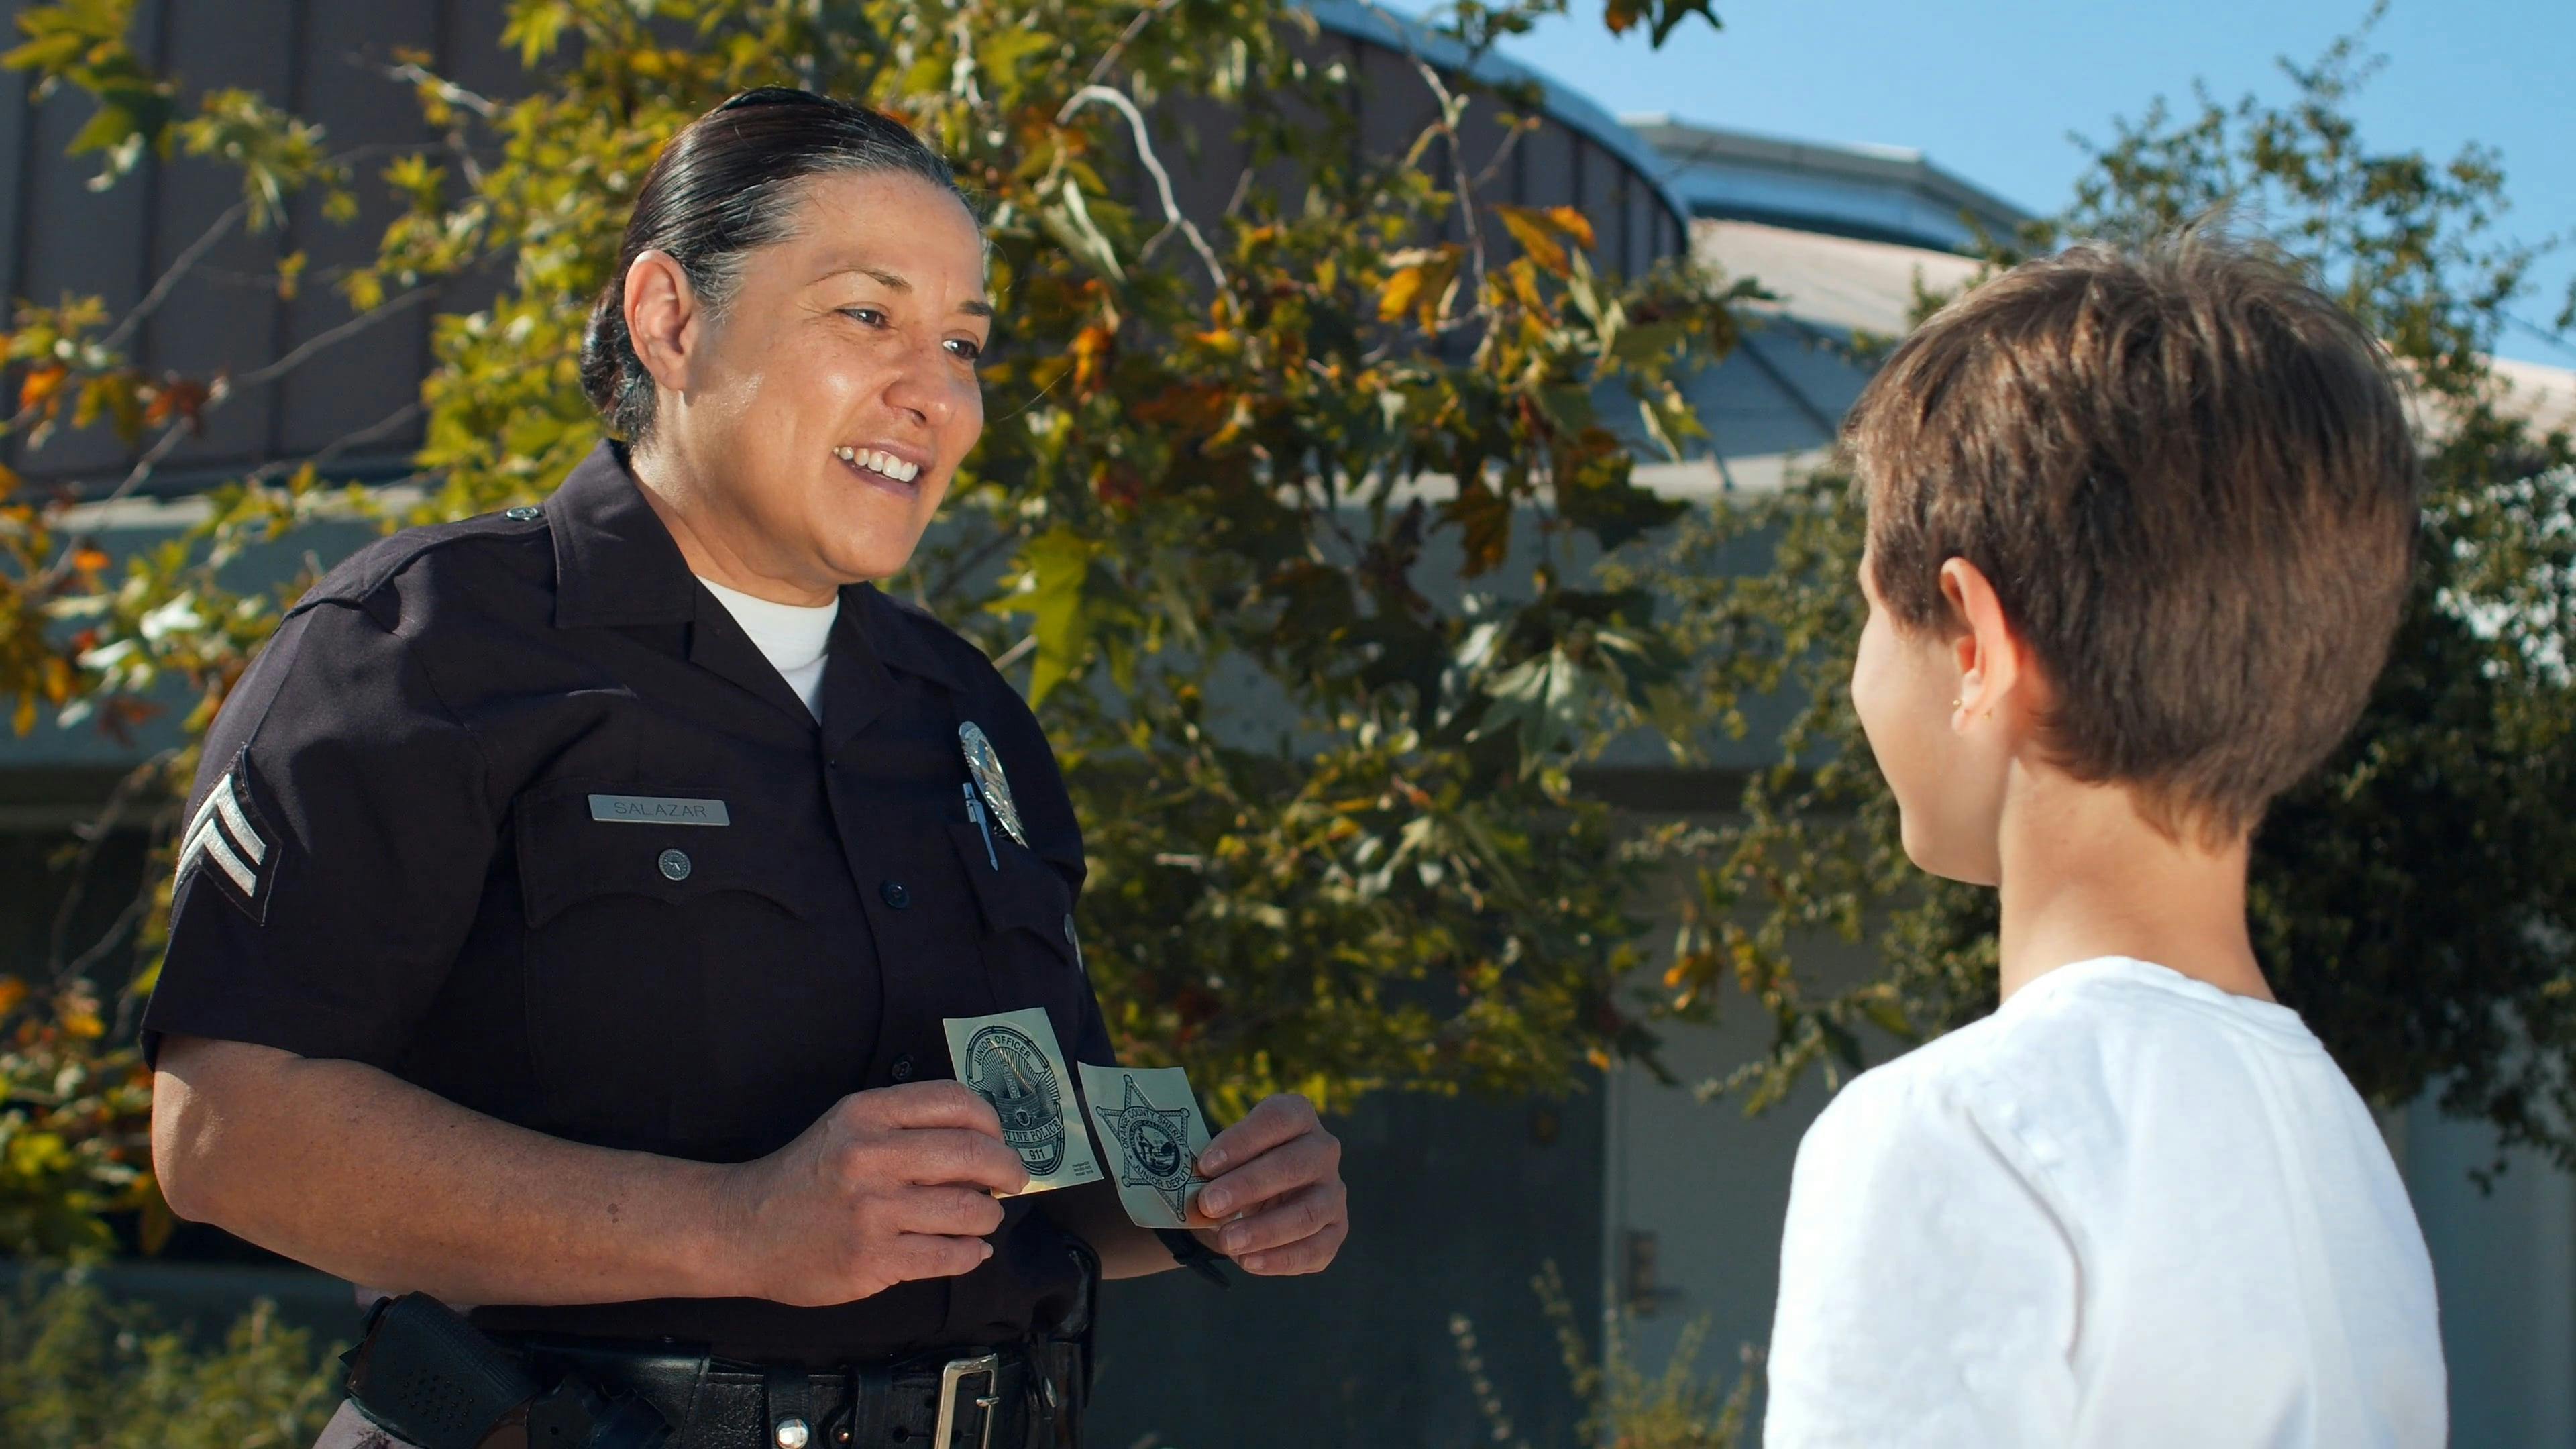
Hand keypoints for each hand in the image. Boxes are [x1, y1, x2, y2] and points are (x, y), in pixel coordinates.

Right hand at [724, 1081, 1028, 1305]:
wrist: (744, 1229)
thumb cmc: (807, 1175)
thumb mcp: (848, 1126)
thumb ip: (907, 1124)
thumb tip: (985, 1141)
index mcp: (868, 1115)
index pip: (956, 1102)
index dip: (993, 1122)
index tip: (999, 1139)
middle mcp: (871, 1158)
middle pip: (974, 1154)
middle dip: (1008, 1169)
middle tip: (1013, 1181)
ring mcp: (872, 1212)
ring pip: (969, 1211)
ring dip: (989, 1216)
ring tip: (982, 1218)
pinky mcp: (872, 1261)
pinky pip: (949, 1257)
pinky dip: (972, 1254)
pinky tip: (969, 1250)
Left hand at [1189, 1093, 1347, 1275]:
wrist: (1255, 1199)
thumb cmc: (1235, 1169)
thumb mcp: (1222, 1158)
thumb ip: (1210, 1169)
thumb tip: (1189, 1191)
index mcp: (1298, 1117)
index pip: (1277, 1119)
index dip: (1242, 1140)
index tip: (1205, 1164)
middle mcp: (1323, 1150)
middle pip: (1293, 1165)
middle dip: (1248, 1186)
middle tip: (1209, 1204)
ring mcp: (1333, 1193)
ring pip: (1307, 1213)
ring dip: (1264, 1230)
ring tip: (1227, 1241)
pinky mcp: (1335, 1231)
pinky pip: (1315, 1249)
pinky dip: (1280, 1259)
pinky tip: (1249, 1262)